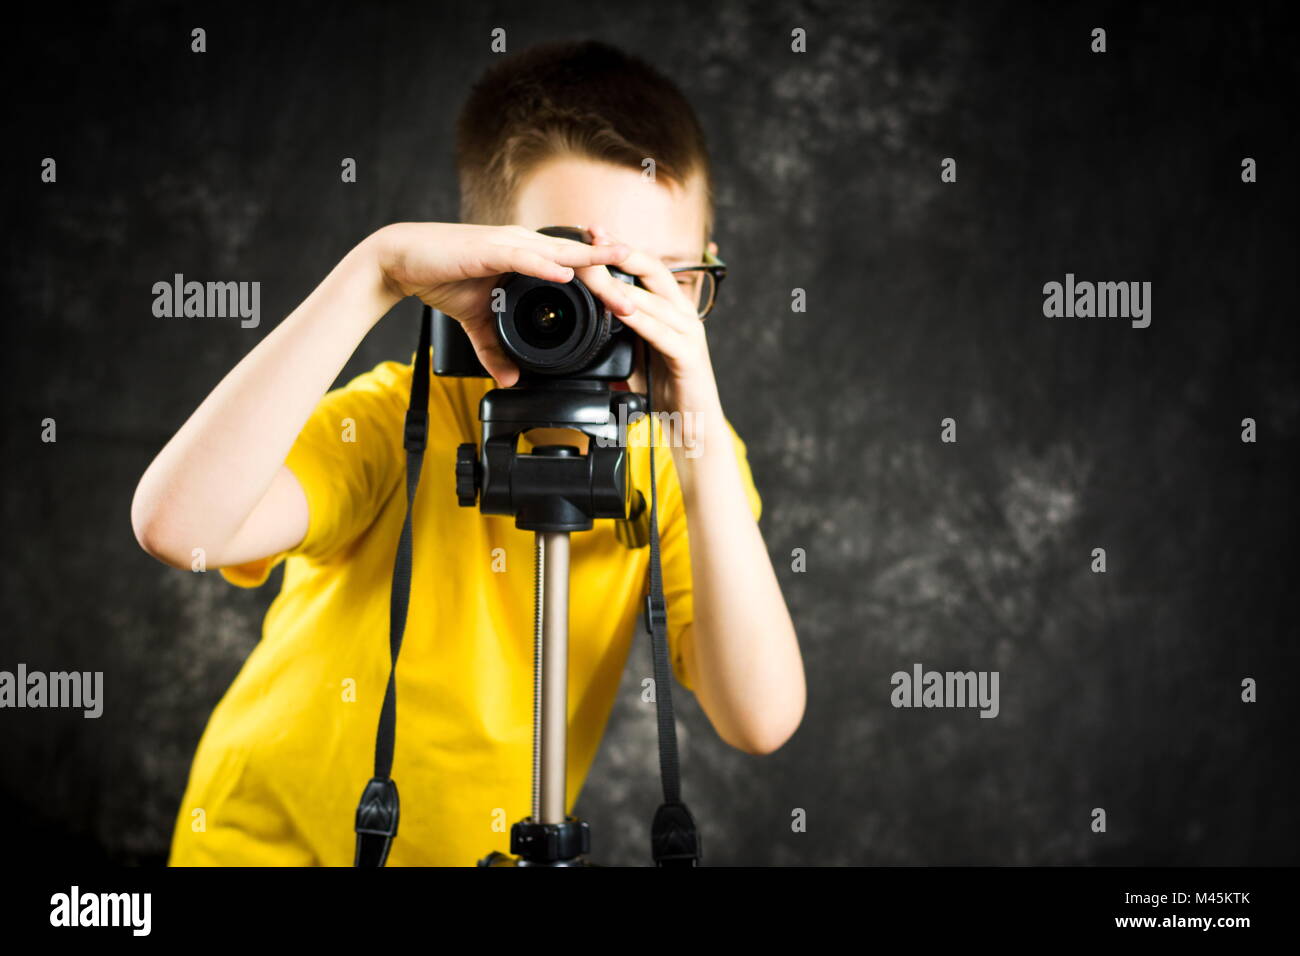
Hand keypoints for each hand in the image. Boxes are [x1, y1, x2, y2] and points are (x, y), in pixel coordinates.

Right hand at [373, 222, 632, 385]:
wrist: (402, 262)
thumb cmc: (441, 277)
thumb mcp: (476, 323)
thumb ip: (496, 350)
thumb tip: (510, 379)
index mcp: (529, 258)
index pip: (576, 269)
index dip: (604, 284)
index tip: (631, 304)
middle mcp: (525, 245)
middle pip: (579, 258)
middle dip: (612, 274)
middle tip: (643, 291)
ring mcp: (509, 243)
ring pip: (560, 252)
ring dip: (591, 264)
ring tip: (621, 273)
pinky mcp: (489, 248)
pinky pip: (524, 256)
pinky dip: (547, 265)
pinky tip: (567, 273)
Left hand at [574, 225, 721, 418]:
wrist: (691, 426)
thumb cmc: (663, 388)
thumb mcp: (636, 350)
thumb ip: (622, 328)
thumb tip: (592, 311)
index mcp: (673, 308)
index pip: (648, 268)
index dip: (622, 248)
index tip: (595, 232)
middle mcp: (684, 314)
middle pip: (654, 271)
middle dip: (622, 252)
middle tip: (594, 238)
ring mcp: (689, 333)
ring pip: (654, 299)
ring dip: (622, 285)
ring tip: (595, 271)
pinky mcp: (688, 356)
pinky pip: (660, 333)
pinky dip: (640, 320)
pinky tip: (621, 310)